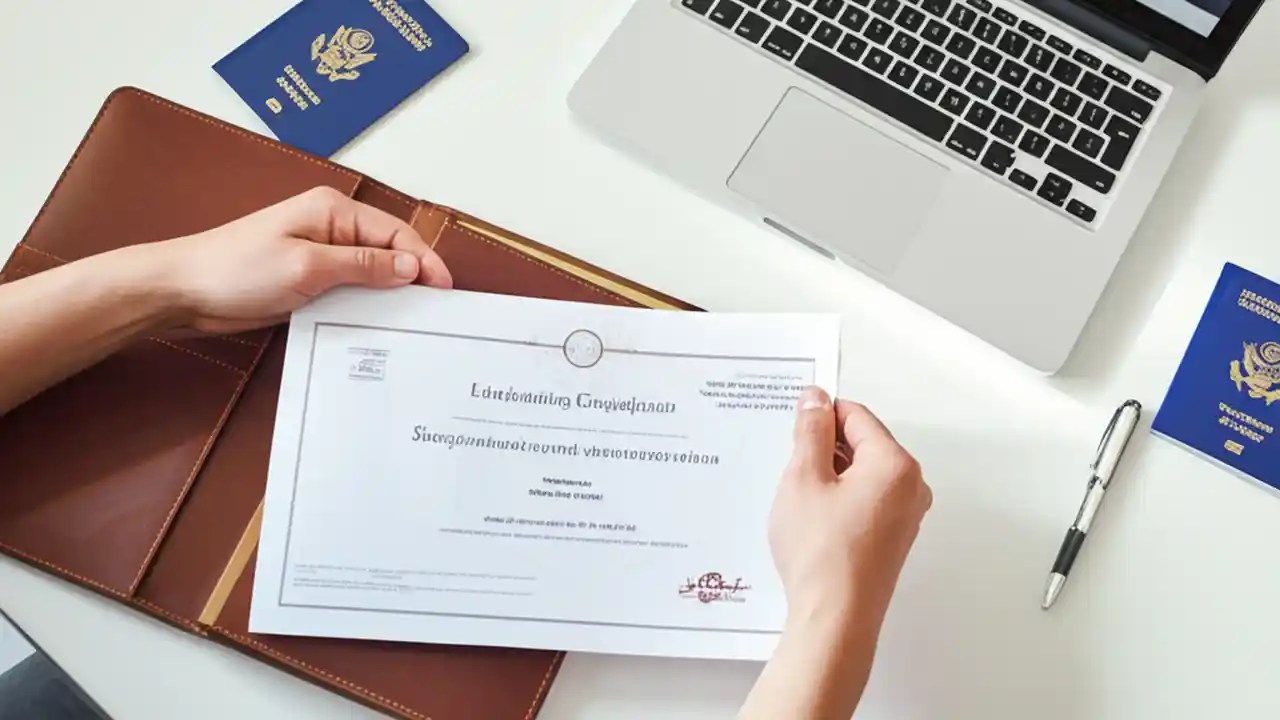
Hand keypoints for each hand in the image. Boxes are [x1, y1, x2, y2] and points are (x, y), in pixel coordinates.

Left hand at [147, 186, 452, 333]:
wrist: (182, 292)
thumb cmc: (234, 269)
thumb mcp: (307, 266)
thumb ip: (363, 265)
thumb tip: (410, 265)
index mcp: (333, 211)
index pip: (396, 233)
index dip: (424, 260)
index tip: (445, 290)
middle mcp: (331, 228)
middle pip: (389, 251)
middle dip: (414, 277)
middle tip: (437, 311)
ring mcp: (320, 254)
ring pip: (373, 273)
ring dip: (391, 294)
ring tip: (415, 322)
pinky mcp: (309, 280)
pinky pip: (351, 290)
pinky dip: (368, 305)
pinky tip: (379, 326)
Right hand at [769, 387, 930, 632]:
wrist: (834, 617)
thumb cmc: (822, 554)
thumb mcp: (804, 478)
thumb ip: (810, 431)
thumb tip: (815, 400)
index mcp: (895, 464)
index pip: (856, 416)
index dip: (821, 415)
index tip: (796, 422)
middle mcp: (910, 487)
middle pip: (863, 444)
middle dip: (826, 448)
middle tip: (793, 469)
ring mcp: (906, 515)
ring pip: (863, 474)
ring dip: (831, 476)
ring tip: (802, 501)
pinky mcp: (893, 538)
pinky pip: (867, 501)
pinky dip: (840, 500)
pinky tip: (815, 521)